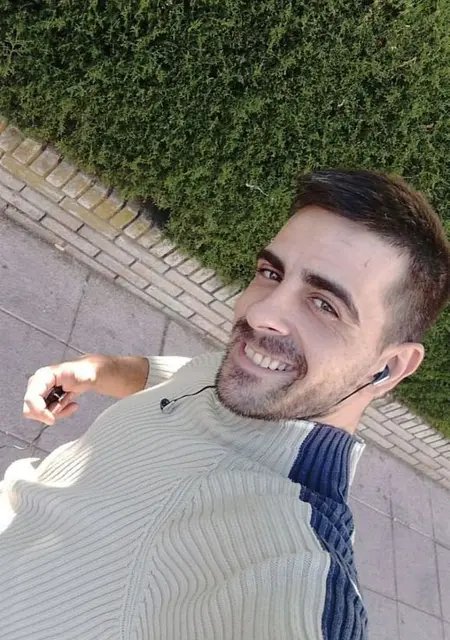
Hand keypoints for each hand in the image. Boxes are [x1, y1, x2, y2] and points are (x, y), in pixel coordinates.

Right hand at [23, 354, 148, 424]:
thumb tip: (75, 381)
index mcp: (45, 375)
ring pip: (38, 411)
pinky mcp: (52, 395)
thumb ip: (83, 377)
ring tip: (73, 405)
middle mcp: (41, 381)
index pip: (30, 397)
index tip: (53, 420)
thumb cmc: (97, 371)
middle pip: (29, 406)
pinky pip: (48, 411)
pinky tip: (74, 405)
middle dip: (45, 414)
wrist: (104, 372)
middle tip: (65, 411)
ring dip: (54, 413)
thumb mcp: (92, 374)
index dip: (38, 411)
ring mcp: (45, 389)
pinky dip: (59, 412)